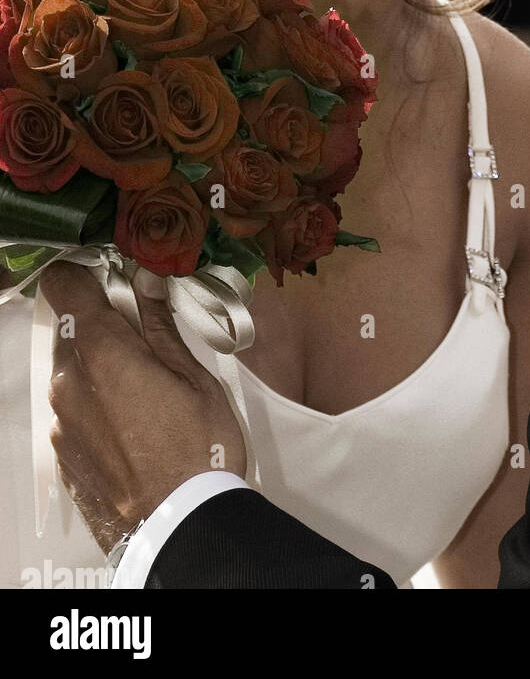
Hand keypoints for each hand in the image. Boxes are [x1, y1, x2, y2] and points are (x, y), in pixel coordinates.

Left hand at [40, 261, 246, 554]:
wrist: (177, 528)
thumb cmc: (198, 446)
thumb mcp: (194, 375)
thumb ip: (161, 323)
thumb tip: (147, 277)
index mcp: (100, 350)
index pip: (64, 283)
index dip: (89, 272)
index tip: (118, 277)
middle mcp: (67, 381)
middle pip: (72, 328)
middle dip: (105, 323)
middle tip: (149, 335)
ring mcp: (60, 421)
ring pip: (73, 369)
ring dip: (102, 364)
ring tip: (148, 385)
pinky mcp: (63, 453)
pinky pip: (74, 407)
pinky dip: (97, 401)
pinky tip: (136, 420)